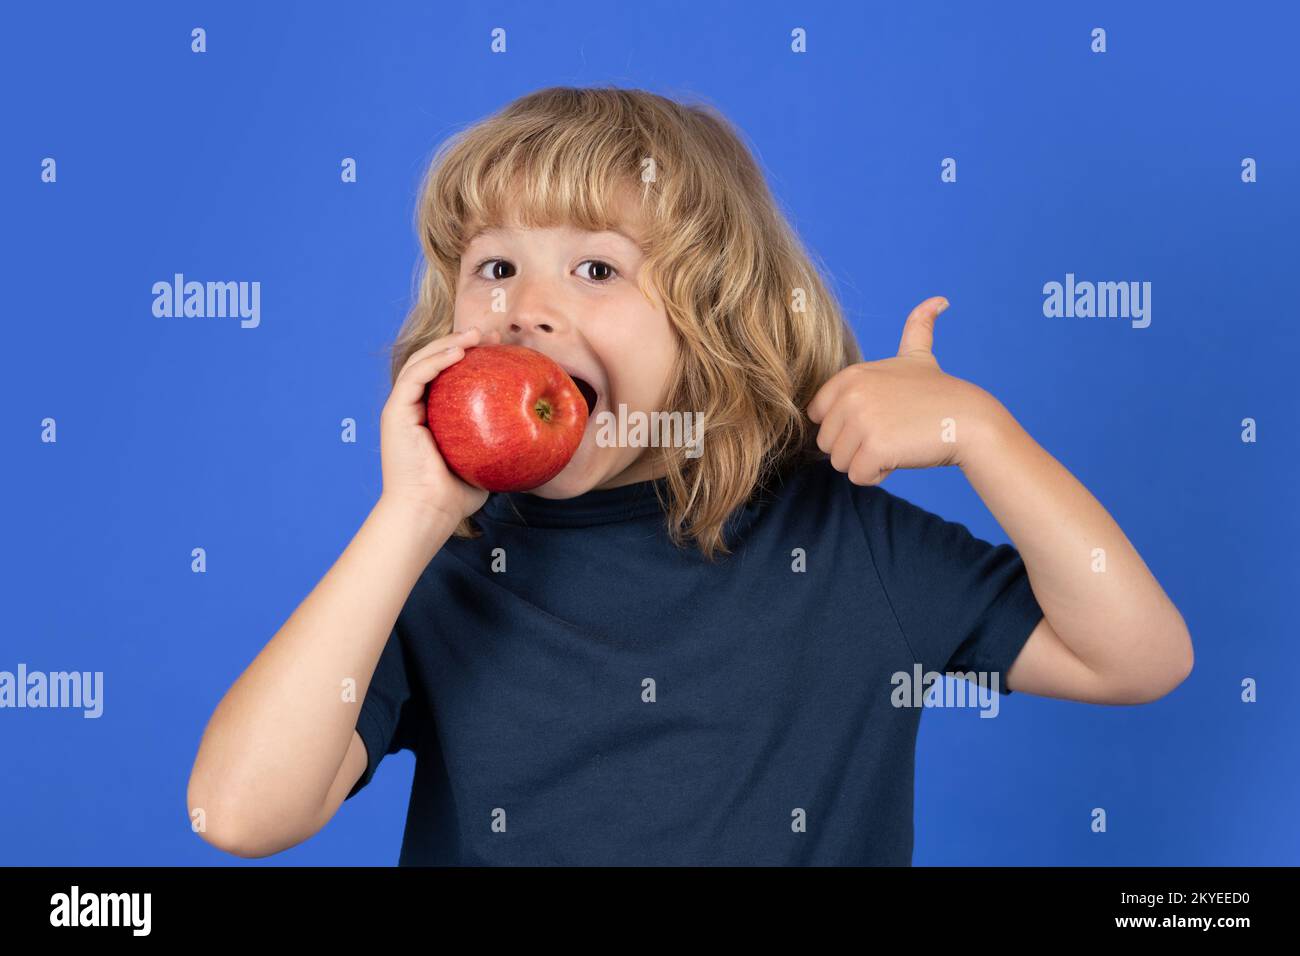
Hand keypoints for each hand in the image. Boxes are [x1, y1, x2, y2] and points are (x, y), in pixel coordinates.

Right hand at [379, 325, 502, 521]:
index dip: (471, 357)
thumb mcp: (486, 460)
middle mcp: (415, 408)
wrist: (429, 512)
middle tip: (490, 333)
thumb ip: (501, 443)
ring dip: (449, 343)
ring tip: (476, 334)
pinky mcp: (395, 412)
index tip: (499, 348)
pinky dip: (437, 359)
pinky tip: (459, 351)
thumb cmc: (457, 495)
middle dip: (462, 341)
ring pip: (423, 361)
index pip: (449, 377)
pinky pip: (416, 376)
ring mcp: (403, 408)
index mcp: (433, 416)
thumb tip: (538, 434)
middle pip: (435, 362)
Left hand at [806, 296, 1001, 484]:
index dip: (844, 425)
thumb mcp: (918, 356)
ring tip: (896, 442)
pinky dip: (877, 474)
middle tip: (890, 432)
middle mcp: (851, 394)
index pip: (818, 416)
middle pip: (827, 442)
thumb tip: (939, 300)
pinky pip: (858, 475)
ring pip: (839, 462)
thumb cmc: (940, 395)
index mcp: (850, 376)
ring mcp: (862, 420)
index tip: (877, 418)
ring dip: (866, 462)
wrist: (970, 420)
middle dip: (855, 447)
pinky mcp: (875, 446)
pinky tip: (900, 456)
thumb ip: (917, 328)